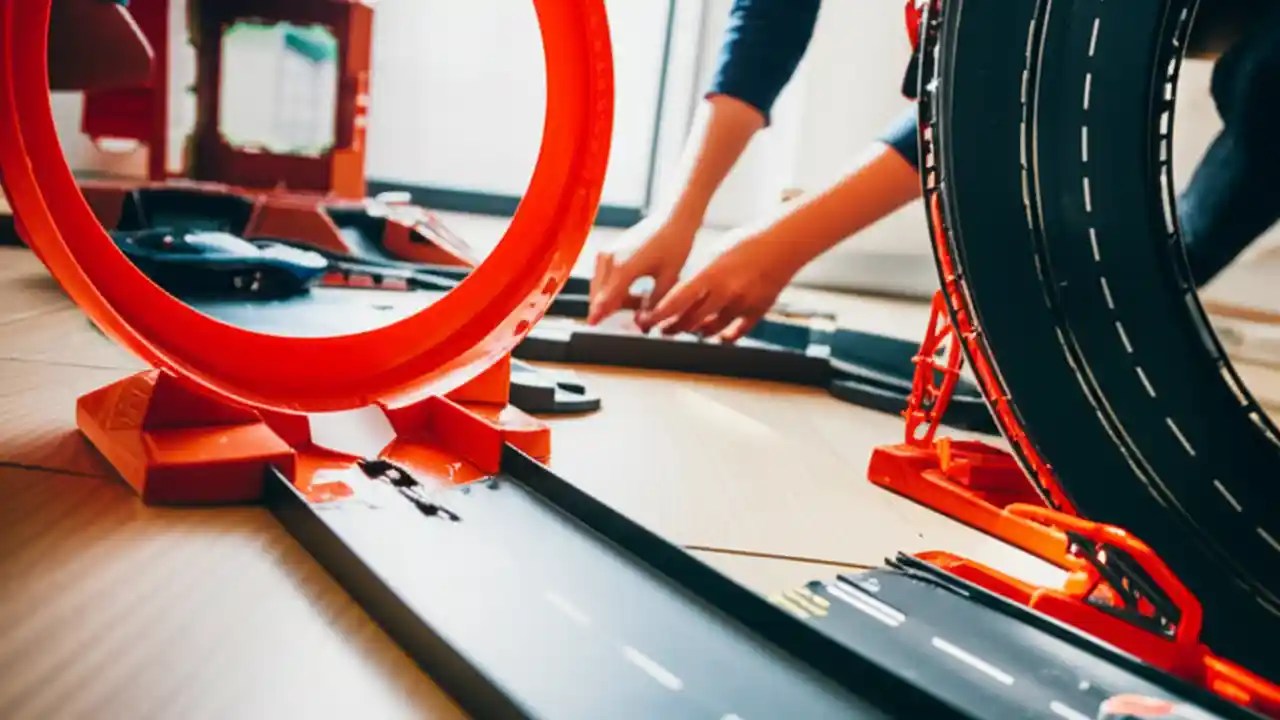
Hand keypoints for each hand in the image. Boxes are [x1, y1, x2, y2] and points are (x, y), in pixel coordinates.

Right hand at [588, 214, 697, 324]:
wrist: (674, 219)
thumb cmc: (675, 245)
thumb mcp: (669, 279)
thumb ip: (653, 304)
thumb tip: (642, 323)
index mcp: (623, 268)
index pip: (605, 298)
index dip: (598, 313)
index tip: (591, 325)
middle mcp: (610, 259)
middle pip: (599, 294)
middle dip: (612, 309)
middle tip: (634, 318)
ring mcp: (607, 253)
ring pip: (600, 286)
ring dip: (614, 299)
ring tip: (640, 303)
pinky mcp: (609, 251)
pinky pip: (604, 276)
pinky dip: (613, 288)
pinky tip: (633, 292)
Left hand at [640, 232, 804, 341]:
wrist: (784, 243)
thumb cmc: (746, 244)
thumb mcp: (716, 256)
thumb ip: (700, 280)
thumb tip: (680, 298)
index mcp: (712, 274)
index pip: (678, 301)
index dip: (660, 315)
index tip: (648, 321)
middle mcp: (726, 292)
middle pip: (691, 320)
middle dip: (674, 327)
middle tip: (664, 329)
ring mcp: (743, 304)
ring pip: (712, 330)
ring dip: (697, 332)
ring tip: (689, 329)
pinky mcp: (759, 311)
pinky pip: (737, 332)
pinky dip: (725, 336)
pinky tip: (718, 335)